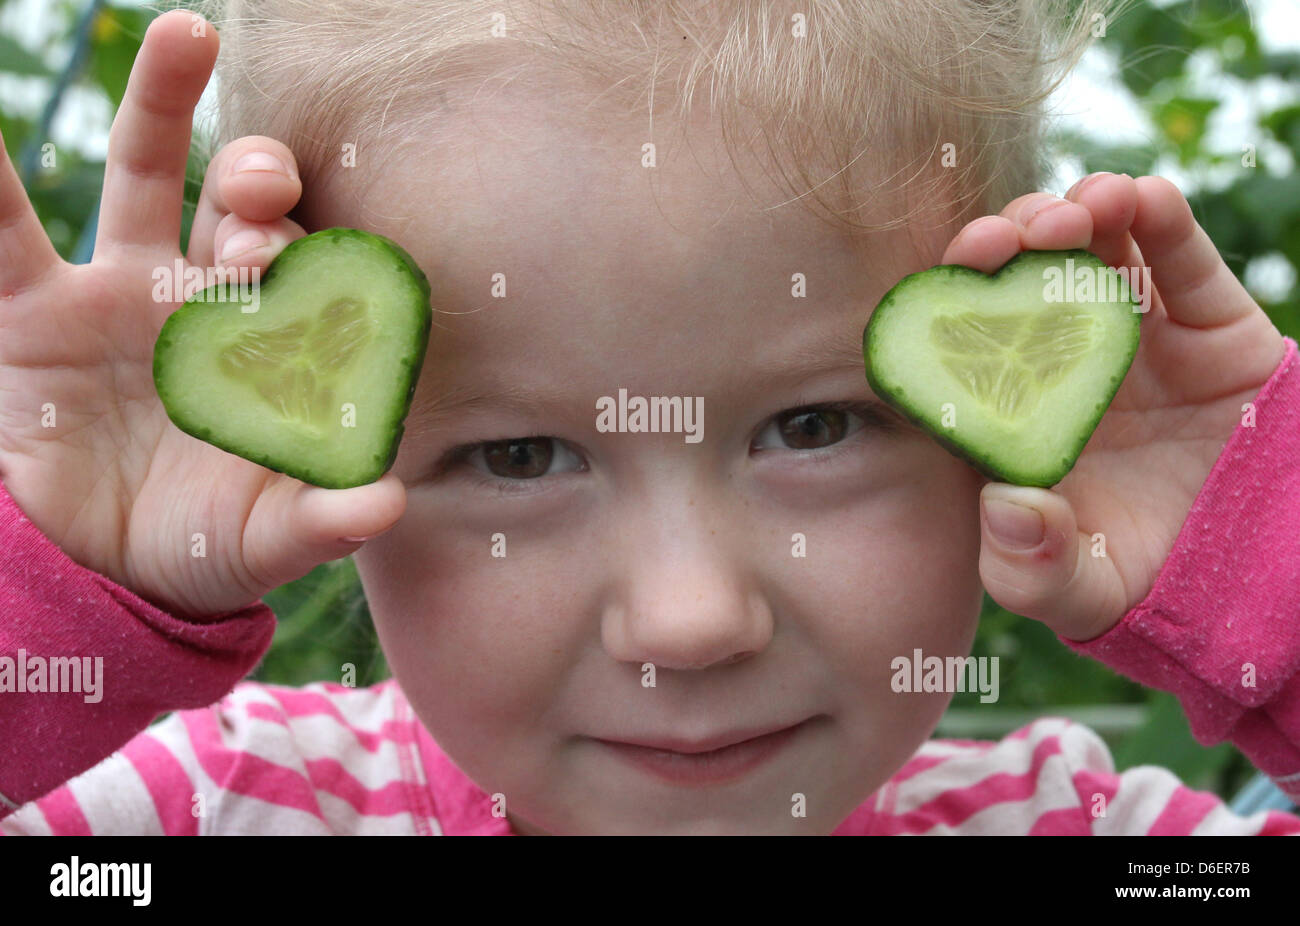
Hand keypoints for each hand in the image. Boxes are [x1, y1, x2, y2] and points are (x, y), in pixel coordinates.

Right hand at [0, 10, 404, 620]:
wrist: (106, 571)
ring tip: (190, 37)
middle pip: (239, 203)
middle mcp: (205, 298)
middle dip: (260, 177)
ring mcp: (122, 291)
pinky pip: (4, 236)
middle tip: (265, 185)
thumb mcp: (267, 539)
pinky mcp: (37, 312)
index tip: (318, 263)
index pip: (309, 272)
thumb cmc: (211, 544)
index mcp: (273, 342)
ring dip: (164, 105)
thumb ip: (324, 521)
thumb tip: (388, 501)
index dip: (319, 254)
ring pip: (143, 176)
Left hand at [942, 172, 1287, 641]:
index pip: (967, 338)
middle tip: (1003, 238)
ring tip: (1074, 215)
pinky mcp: (1209, 323)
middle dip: (1006, 242)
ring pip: (1097, 251)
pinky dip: (1161, 219)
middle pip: (1022, 278)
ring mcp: (1136, 336)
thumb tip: (1005, 507)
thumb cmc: (1144, 580)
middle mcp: (1065, 361)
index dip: (952, 298)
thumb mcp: (1079, 594)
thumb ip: (1029, 568)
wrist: (1256, 572)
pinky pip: (1183, 260)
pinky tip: (1142, 199)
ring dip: (1075, 216)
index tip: (951, 277)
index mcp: (1017, 410)